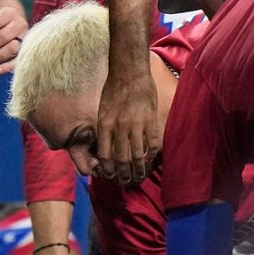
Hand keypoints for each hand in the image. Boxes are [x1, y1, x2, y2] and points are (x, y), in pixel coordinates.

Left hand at [96, 66, 158, 184]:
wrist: (130, 72)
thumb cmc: (114, 90)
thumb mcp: (102, 110)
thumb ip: (105, 130)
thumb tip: (106, 151)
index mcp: (104, 125)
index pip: (104, 155)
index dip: (107, 170)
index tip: (110, 176)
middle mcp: (119, 127)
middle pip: (121, 159)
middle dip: (122, 175)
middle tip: (125, 182)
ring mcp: (136, 124)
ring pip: (137, 156)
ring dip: (137, 170)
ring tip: (138, 178)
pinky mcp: (150, 120)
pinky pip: (151, 145)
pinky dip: (150, 157)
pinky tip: (148, 162)